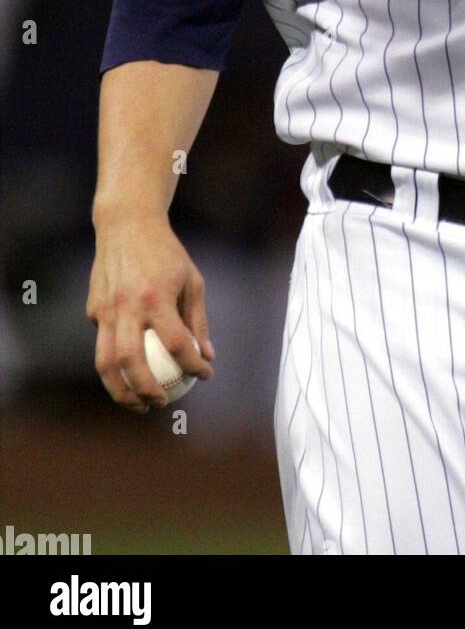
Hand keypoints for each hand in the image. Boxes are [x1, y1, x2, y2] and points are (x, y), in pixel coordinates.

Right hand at [86, 211, 213, 411]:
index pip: (176, 343)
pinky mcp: (93, 309)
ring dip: (120, 390)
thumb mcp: (191, 280)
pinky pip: (103, 343)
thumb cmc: (166, 253)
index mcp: (156, 296)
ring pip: (105, 362)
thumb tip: (207, 356)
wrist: (126, 224)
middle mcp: (127, 305)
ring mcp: (105, 309)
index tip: (204, 375)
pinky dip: (116, 364)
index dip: (192, 364)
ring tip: (138, 404)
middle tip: (161, 402)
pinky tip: (130, 372)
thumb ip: (198, 320)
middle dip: (145, 390)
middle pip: (131, 361)